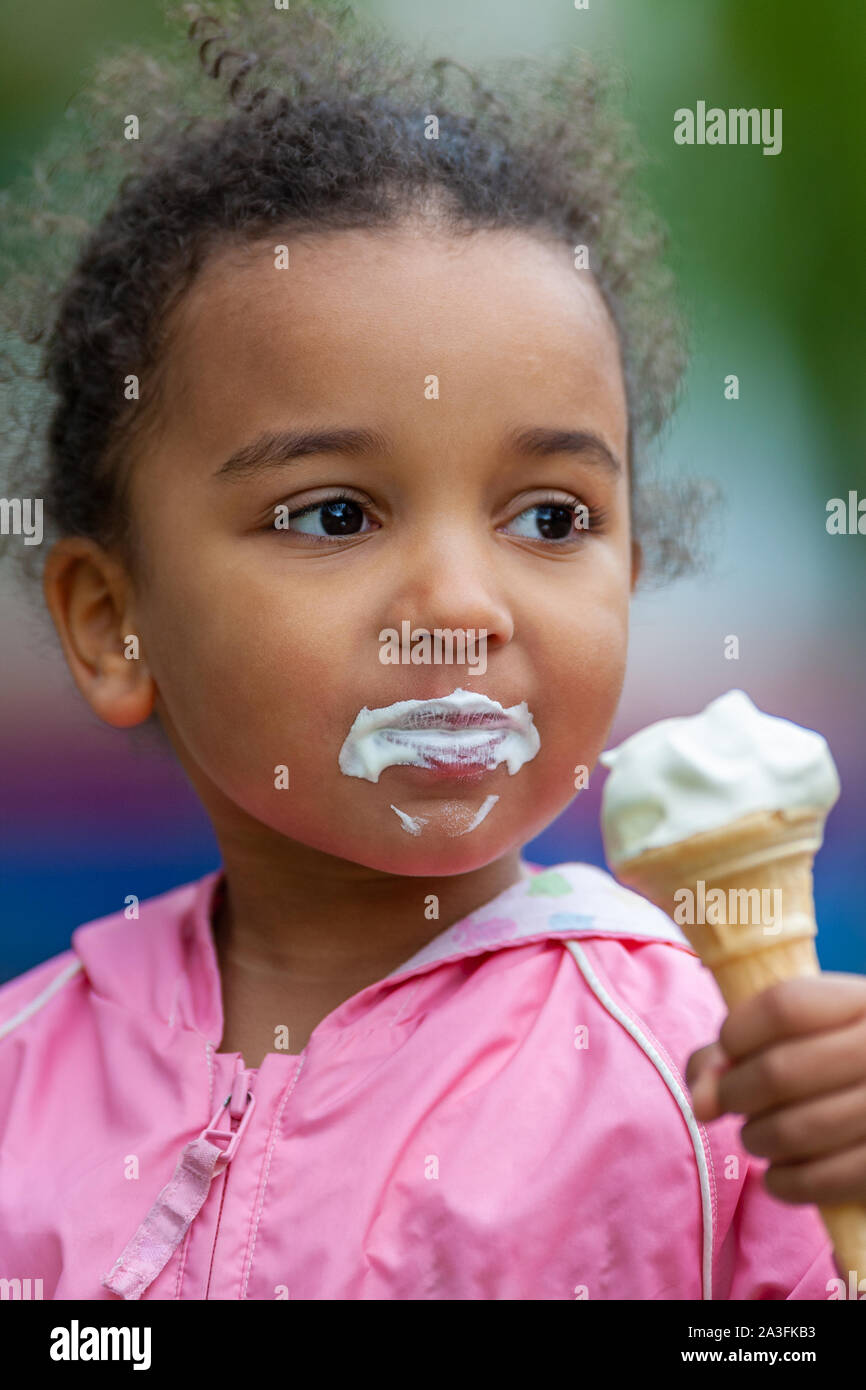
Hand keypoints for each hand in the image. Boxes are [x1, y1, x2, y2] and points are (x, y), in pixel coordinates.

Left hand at [685, 974, 865, 1205]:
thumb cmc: (829, 1068)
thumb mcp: (795, 1037)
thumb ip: (734, 1051)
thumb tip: (701, 1102)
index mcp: (862, 1005)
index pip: (783, 1007)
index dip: (737, 1032)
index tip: (728, 1050)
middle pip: (778, 1070)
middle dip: (734, 1093)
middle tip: (734, 1103)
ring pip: (792, 1130)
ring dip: (755, 1138)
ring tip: (758, 1136)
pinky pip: (818, 1182)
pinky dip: (783, 1182)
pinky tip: (781, 1173)